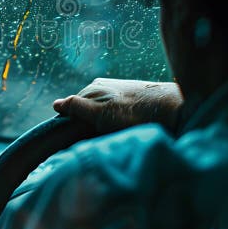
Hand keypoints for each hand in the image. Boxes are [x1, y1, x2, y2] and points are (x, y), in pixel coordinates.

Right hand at [53, 78, 182, 132]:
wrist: (172, 108)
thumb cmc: (136, 113)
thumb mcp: (102, 114)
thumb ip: (77, 108)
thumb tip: (55, 104)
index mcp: (93, 87)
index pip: (72, 109)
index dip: (73, 126)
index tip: (80, 141)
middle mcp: (105, 86)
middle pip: (87, 111)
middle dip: (89, 126)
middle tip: (99, 141)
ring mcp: (119, 91)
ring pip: (103, 113)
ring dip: (105, 127)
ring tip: (115, 136)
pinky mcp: (133, 98)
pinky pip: (117, 114)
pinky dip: (118, 124)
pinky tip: (127, 130)